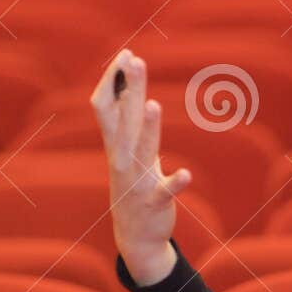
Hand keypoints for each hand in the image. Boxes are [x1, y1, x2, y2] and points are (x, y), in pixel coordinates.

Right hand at [89, 48, 191, 285]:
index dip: (113, 81)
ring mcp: (137, 181)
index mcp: (115, 145)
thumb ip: (127, 123)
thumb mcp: (129, 153)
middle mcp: (122, 159)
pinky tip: (185, 174)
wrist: (135, 236)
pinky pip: (164, 190)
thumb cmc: (135, 186)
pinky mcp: (154, 201)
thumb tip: (128, 90)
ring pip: (142, 150)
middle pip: (124, 118)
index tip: (125, 55)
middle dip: (131, 89)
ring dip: (149, 128)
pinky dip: (175, 182)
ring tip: (154, 104)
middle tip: (134, 60)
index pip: (106, 106)